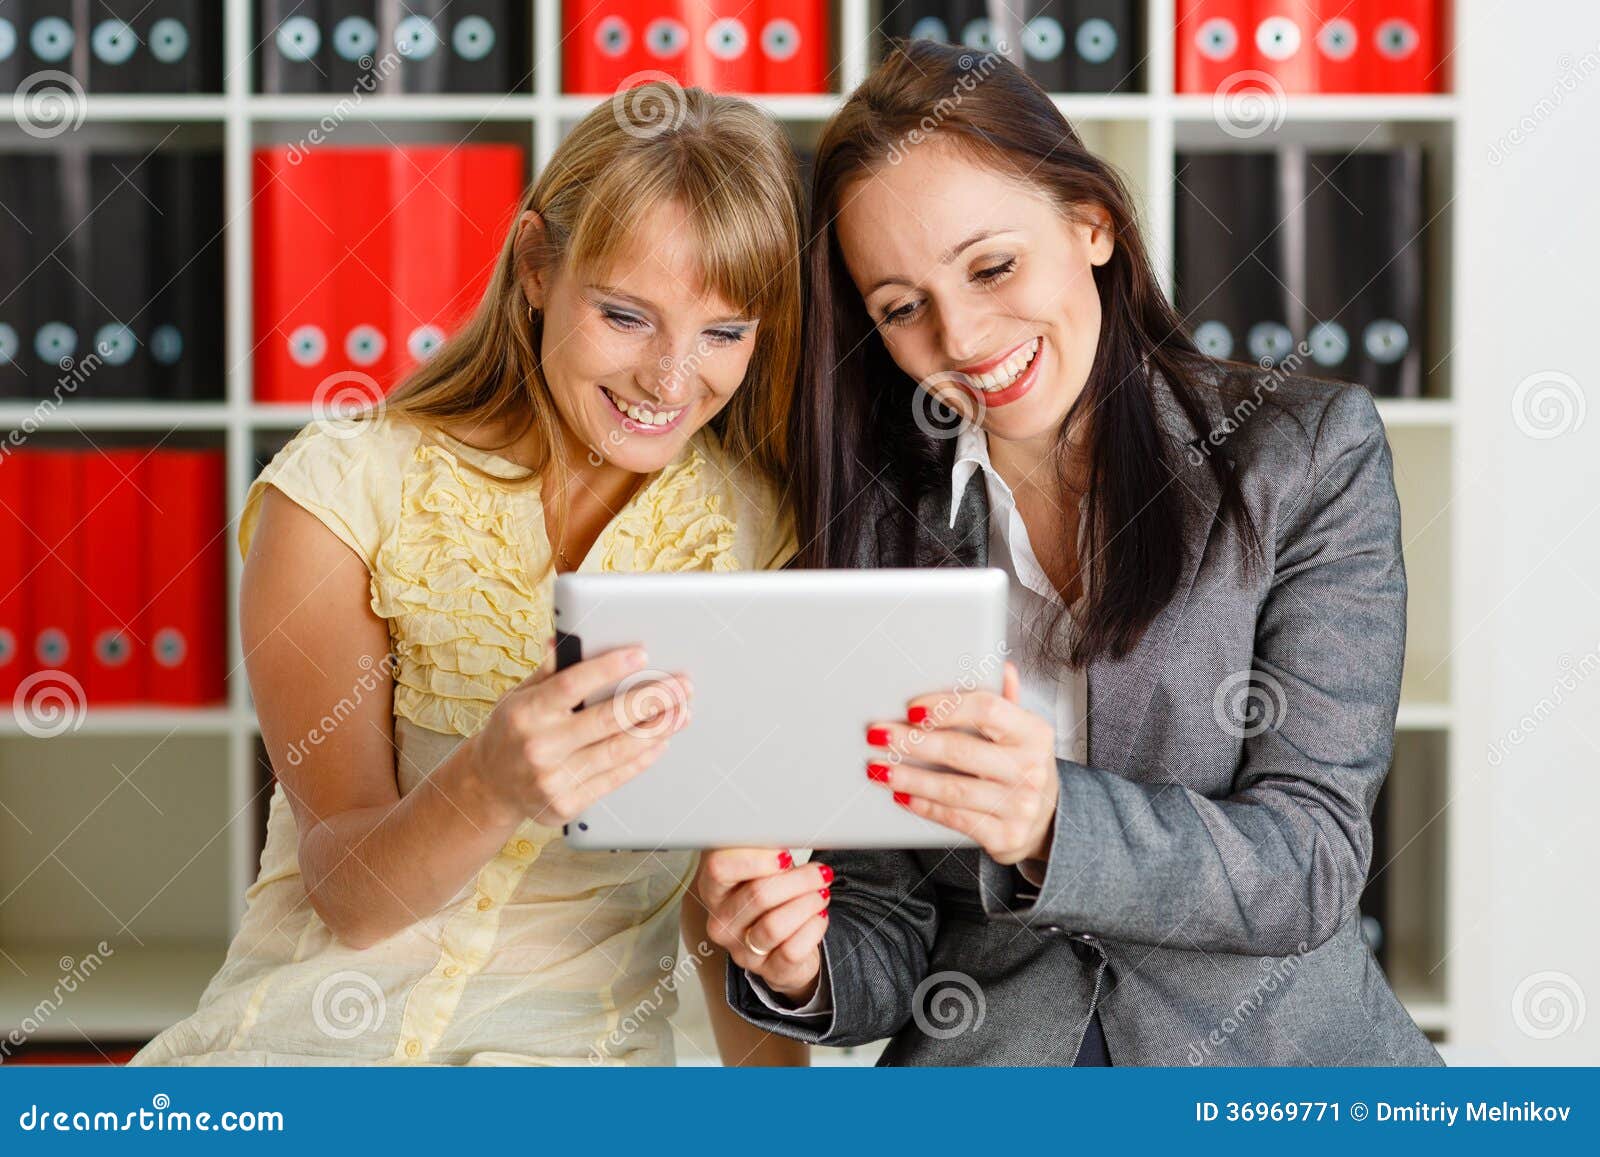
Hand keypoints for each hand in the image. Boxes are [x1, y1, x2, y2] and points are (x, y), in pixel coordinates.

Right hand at [464, 639, 690, 827]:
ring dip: (656, 729)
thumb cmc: (512, 732)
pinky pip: (614, 778)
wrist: (490, 786)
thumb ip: (548, 670)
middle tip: (680, 686)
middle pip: (606, 719)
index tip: (640, 655)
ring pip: (617, 750)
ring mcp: (552, 779)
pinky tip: (661, 741)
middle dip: (651, 699)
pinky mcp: (567, 804)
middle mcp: (539, 746)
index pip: (571, 685)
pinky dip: (642, 758)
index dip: (608, 669)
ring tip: (680, 711)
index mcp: (526, 713)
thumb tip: (566, 637)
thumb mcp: (519, 695)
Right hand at [697, 848, 832, 1002]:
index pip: (720, 868)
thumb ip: (763, 847)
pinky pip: (793, 950)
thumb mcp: (761, 867)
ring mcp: (742, 950)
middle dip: (798, 879)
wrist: (785, 943)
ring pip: (775, 925)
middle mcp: (721, 922)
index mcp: (713, 888)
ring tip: (822, 892)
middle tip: (820, 872)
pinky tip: (820, 915)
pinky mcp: (769, 971)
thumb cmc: (772, 896)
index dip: (756, 858)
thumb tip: (785, 826)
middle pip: (758, 895)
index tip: (784, 853)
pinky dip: (814, 927)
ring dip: (808, 903)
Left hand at [866, 661, 1057, 865]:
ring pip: (952, 789)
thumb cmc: (1023, 767)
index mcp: (1034, 733)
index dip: (946, 707)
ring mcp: (1019, 806)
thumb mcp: (1022, 732)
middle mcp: (1030, 769)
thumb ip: (1006, 702)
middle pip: (961, 750)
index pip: (988, 709)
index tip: (911, 709)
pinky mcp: (1005, 836)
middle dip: (912, 742)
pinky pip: (955, 818)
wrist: (1047, 820)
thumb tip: (1002, 668)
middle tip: (878, 735)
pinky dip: (923, 805)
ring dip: (909, 777)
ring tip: (878, 768)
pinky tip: (901, 795)